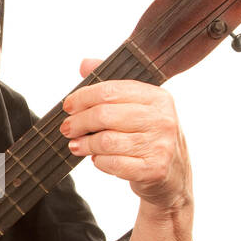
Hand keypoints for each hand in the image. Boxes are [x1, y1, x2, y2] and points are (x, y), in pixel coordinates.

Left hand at [60, 57, 192, 214]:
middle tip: (66, 129)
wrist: (174, 177)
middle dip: (79, 122)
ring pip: (106, 141)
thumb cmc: (150, 138)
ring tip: (76, 145)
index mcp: (158, 97)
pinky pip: (114, 163)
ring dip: (85, 144)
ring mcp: (160, 145)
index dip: (83, 97)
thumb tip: (85, 64)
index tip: (68, 106)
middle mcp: (162, 119)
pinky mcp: (154, 169)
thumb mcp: (138, 108)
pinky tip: (96, 159)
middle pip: (105, 115)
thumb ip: (112, 86)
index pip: (111, 90)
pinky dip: (99, 162)